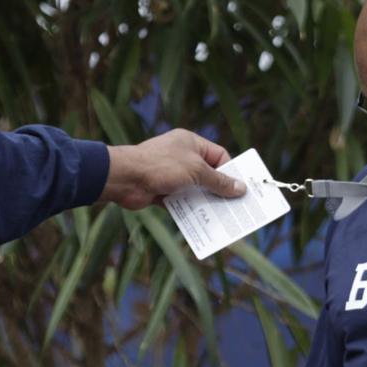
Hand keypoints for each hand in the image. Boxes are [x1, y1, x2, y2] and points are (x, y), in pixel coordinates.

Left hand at [100, 129, 245, 208]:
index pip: (219, 155)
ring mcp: (171, 174)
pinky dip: (190, 211)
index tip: (241, 188)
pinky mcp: (162, 191)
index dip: (231, 171)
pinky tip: (202, 223)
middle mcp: (182, 157)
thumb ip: (219, 181)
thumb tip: (241, 188)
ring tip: (223, 219)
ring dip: (206, 203)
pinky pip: (182, 202)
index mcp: (191, 143)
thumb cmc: (161, 166)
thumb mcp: (196, 171)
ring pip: (195, 190)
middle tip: (237, 207)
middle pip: (208, 175)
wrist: (125, 178)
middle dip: (221, 190)